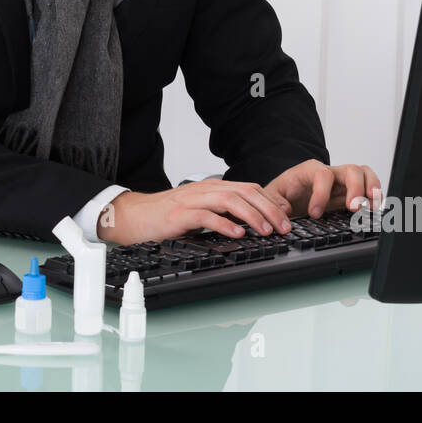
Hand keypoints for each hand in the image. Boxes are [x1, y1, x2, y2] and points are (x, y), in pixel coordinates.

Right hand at [95, 180, 294, 245]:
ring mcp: (192, 200)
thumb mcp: (200, 210)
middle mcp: (205, 189)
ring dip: (252, 216)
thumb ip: (222, 212)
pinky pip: (206, 216)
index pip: (250, 188)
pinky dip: (225, 225)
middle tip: (284, 227)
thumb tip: (251, 223)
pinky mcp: (180, 214)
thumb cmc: (167, 216)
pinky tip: (238, 234)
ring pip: (229, 200)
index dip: (271, 202)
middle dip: (269, 209)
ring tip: (266, 230)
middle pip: (245, 192)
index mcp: (213, 188)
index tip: (287, 217)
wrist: (134, 216)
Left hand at [264, 159, 382, 219]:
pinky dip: (375, 196)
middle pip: (350, 170)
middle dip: (356, 189)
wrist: (288, 196)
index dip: (322, 194)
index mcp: (309, 170)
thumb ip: (275, 201)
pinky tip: (375, 210)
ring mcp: (343, 181)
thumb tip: (286, 210)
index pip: (322, 175)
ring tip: (372, 207)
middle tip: (355, 209)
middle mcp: (330, 172)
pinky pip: (369, 186)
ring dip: (372, 189)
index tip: (315, 214)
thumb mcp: (271, 196)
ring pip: (364, 174)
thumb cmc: (282, 193)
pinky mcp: (351, 192)